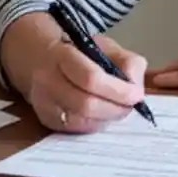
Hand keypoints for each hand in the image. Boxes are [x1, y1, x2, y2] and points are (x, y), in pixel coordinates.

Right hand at [25, 33, 147, 133]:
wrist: (41, 60)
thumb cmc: (80, 53)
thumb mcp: (106, 46)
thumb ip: (126, 62)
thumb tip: (136, 88)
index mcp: (62, 55)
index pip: (91, 78)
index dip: (118, 90)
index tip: (137, 94)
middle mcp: (48, 81)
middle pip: (86, 105)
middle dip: (116, 108)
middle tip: (131, 105)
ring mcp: (45, 104)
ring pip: (83, 122)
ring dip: (108, 118)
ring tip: (118, 108)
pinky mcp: (47, 121)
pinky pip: (78, 130)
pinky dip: (97, 124)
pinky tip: (104, 115)